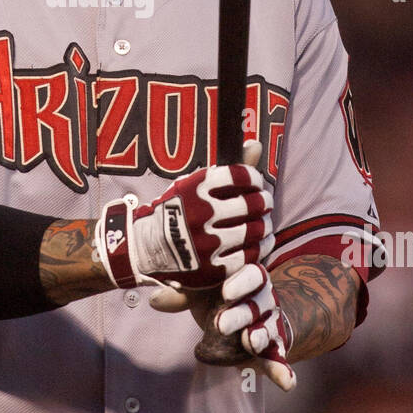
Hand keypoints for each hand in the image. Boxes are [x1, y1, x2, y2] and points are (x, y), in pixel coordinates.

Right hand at [93, 142, 273, 290]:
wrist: (146, 249)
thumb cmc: (177, 211)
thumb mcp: (194, 184)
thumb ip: (230, 169)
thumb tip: (256, 143)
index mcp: (196, 188)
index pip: (241, 176)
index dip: (254, 178)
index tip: (256, 182)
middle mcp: (201, 213)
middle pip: (252, 204)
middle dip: (264, 201)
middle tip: (265, 203)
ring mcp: (207, 242)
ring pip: (254, 231)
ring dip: (266, 225)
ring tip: (265, 223)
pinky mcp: (212, 268)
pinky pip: (248, 256)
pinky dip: (260, 248)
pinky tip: (260, 243)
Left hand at [150, 260, 296, 392]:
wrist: (248, 315)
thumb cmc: (218, 298)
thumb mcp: (202, 292)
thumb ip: (182, 293)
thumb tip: (155, 300)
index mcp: (249, 279)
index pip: (253, 275)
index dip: (242, 282)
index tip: (226, 292)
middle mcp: (264, 301)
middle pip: (257, 305)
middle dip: (240, 315)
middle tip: (220, 325)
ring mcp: (269, 327)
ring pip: (267, 331)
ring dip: (260, 337)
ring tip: (251, 343)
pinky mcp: (271, 352)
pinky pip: (278, 361)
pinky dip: (283, 373)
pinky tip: (288, 383)